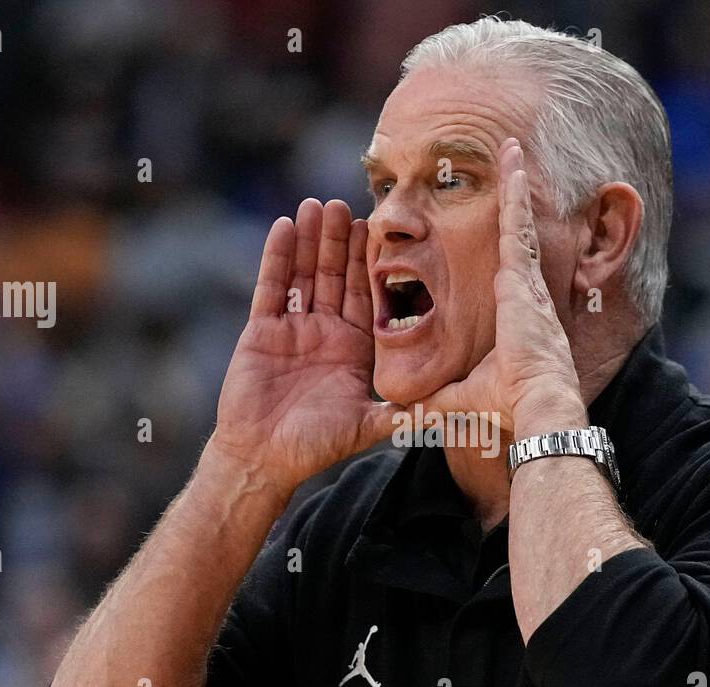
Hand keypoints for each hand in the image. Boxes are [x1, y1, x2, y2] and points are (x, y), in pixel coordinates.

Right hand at [209, 198, 401, 493]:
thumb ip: (402, 415)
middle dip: (339, 241)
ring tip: (315, 204)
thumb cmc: (314, 447)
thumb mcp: (367, 427)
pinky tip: (284, 227)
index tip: (378, 232)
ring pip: (304, 274)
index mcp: (354, 349)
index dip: (371, 264)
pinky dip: (277, 257)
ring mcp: (293, 328)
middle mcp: (326, 333)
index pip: (367, 297)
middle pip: (335, 277)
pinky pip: (270, 287)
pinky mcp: (262, 330)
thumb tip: (448, 414)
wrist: (262, 458)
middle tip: (345, 204)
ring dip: (310, 240)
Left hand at [418, 138, 583, 433]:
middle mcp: (521, 292)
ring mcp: (523, 280)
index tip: (489, 227)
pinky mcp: (520, 275)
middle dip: (511, 203)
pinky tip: (513, 164)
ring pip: (517, 221)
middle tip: (510, 169)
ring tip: (512, 152)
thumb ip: (434, 400)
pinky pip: (517, 223)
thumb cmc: (506, 404)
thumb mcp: (460, 396)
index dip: (497, 246)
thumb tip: (406, 417)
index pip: (501, 271)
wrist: (533, 404)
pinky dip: (516, 192)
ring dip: (514, 187)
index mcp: (511, 315)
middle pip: (513, 236)